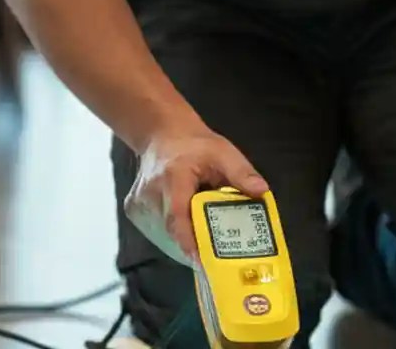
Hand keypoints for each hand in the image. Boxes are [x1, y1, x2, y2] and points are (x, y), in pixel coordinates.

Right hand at [123, 122, 268, 267]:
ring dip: (183, 242)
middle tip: (215, 260)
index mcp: (173, 176)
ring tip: (205, 248)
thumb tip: (261, 191)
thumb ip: (241, 172)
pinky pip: (156, 231)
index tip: (201, 259)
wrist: (162, 134)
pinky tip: (189, 233)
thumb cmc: (195, 145)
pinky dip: (173, 236)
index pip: (177, 213)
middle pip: (171, 229)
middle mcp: (151, 191)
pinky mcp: (133, 210)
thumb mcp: (223, 152)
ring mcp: (138, 202)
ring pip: (162, 234)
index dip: (188, 238)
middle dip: (193, 245)